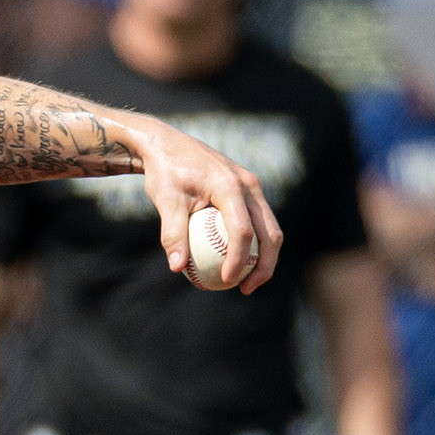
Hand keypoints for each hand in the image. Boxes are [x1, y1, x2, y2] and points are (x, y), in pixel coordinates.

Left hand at [125, 113, 281, 292]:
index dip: (238, 260)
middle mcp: (248, 185)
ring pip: (270, 228)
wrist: (167, 145)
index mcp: (230, 187)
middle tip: (246, 289)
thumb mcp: (165, 201)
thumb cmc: (165, 173)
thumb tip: (177, 267)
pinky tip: (237, 263)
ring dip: (264, 258)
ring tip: (246, 282)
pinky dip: (255, 243)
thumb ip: (172, 233)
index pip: (242, 231)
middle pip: (269, 232)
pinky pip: (258, 221)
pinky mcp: (248, 190)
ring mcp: (252, 186)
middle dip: (264, 266)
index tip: (225, 280)